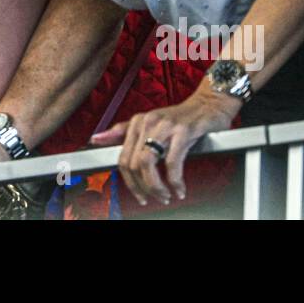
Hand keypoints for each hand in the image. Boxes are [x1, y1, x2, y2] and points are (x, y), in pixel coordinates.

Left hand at [89, 85, 240, 205]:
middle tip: (156, 198)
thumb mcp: (149, 122)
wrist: (208, 104)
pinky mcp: (183, 131)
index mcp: (137, 122)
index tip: (139, 195)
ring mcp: (165, 126)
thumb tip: (95, 139)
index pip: (123, 159)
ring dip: (157, 186)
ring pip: (148, 163)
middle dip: (143, 187)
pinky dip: (175, 181)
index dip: (129, 182)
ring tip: (167, 195)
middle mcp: (147, 122)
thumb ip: (122, 131)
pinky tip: (179, 188)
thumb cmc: (179, 118)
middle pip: (133, 164)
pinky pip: (172, 163)